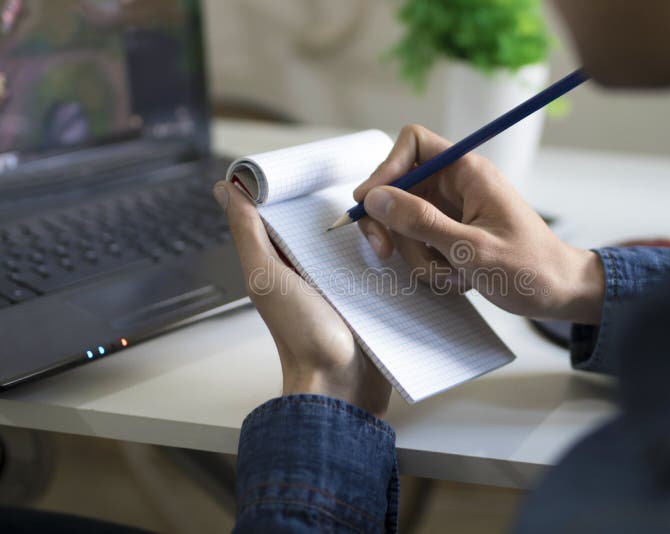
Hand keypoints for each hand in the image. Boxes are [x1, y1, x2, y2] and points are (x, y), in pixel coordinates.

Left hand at [213, 181, 390, 416]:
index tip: (324, 166)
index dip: (303, 187)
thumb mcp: (266, 276)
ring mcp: (345, 283)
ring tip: (391, 223)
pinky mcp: (373, 296)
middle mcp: (313, 269)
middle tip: (371, 195)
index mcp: (283, 260)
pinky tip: (406, 241)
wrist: (341, 387)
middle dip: (350, 206)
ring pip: (362, 240)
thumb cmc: (300, 337)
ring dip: (377, 229)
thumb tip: (223, 187)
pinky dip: (391, 253)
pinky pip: (382, 265)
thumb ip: (247, 232)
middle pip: (332, 221)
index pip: (291, 210)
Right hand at [354, 125, 604, 323]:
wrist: (560, 294)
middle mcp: (456, 185)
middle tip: (385, 253)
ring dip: (418, 257)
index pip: (412, 144)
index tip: (370, 202)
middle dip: (392, 226)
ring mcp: (452, 211)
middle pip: (398, 189)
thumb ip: (421, 222)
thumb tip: (374, 197)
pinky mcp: (451, 235)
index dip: (386, 168)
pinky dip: (429, 267)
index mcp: (467, 172)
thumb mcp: (471, 250)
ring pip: (405, 224)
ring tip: (453, 276)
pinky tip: (458, 279)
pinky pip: (419, 245)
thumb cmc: (530, 269)